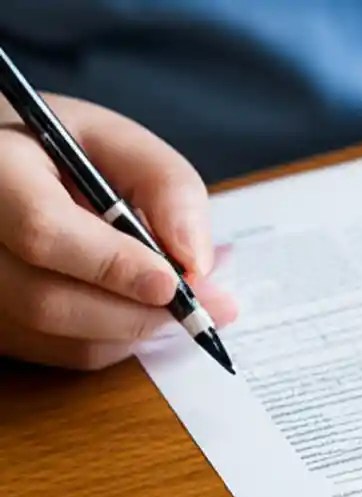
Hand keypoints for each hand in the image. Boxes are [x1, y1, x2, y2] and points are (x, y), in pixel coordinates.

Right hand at [0, 94, 236, 369]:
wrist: (6, 170)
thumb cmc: (64, 150)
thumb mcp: (118, 140)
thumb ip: (167, 187)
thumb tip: (196, 262)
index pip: (43, 232)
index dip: (114, 265)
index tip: (173, 283)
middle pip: (46, 300)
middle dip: (137, 312)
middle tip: (204, 307)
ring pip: (57, 336)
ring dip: (134, 328)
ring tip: (182, 301)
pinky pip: (59, 352)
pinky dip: (114, 339)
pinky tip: (140, 307)